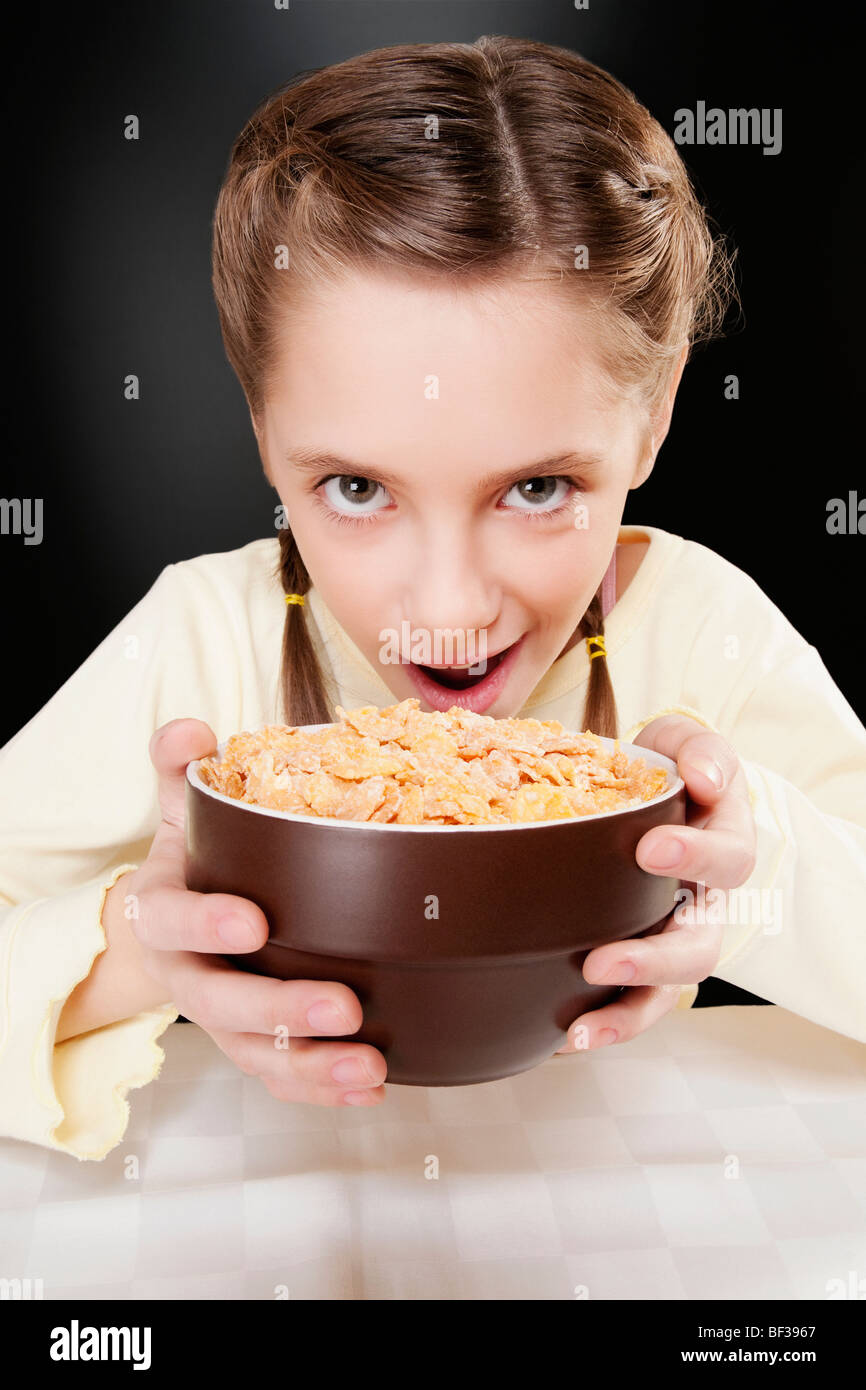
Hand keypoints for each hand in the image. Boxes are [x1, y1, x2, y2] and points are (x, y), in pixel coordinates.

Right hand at [118, 718, 386, 1105]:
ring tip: (371, 1067)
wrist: (167, 930)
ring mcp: (220, 1020)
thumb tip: (190, 731)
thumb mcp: (180, 810)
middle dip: (282, 1010)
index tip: (251, 921)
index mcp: (163, 913)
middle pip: (223, 1005)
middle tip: (344, 1007)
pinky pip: (281, 1077)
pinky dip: (322, 1088)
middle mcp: (187, 975)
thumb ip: (181, 768)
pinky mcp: (252, 1047)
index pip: (176, 924)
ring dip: (313, 1066)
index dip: (207, 925)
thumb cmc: (191, 864)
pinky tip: (374, 1084)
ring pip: (257, 1055)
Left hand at [554, 714, 756, 1054]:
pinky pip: (627, 1003)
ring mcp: (672, 938)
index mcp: (724, 846)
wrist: (652, 793)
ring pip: (665, 993)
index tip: (650, 848)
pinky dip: (597, 1025)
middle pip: (699, 949)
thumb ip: (700, 751)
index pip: (729, 860)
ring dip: (624, 1015)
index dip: (695, 857)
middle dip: (652, 959)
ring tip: (579, 1031)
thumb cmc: (671, 771)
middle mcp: (705, 904)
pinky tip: (557, 1041)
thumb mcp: (688, 743)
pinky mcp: (637, 961)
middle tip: (603, 960)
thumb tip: (704, 779)